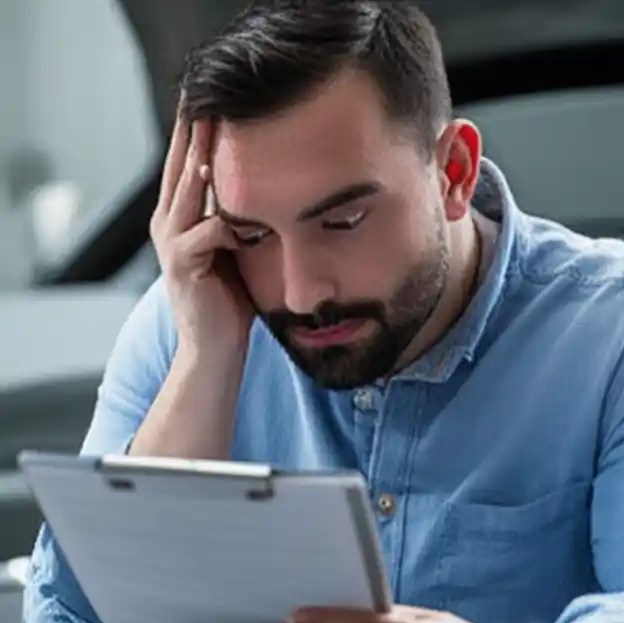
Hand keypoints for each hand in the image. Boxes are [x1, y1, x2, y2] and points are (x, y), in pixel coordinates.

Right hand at [150, 97, 253, 357]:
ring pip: (189, 190)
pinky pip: (208, 232)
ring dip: (205, 159)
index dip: (200, 130)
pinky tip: (247, 211)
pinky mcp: (184, 265)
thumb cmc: (233, 298)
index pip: (188, 162)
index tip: (215, 97)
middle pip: (182, 165)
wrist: (216, 349)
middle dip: (196, 129)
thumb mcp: (240, 247)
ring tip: (218, 128)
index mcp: (180, 216)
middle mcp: (168, 223)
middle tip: (207, 94)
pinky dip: (229, 220)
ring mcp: (172, 243)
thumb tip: (276, 187)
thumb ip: (243, 218)